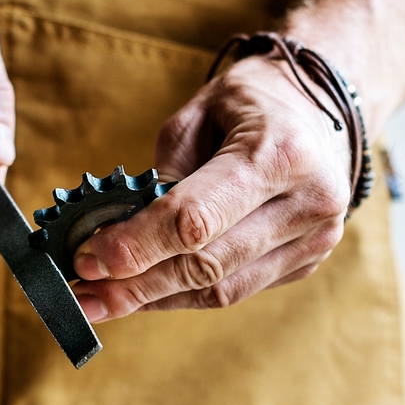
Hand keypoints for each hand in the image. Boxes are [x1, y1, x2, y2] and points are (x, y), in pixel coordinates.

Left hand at [71, 54, 351, 319]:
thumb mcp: (198, 114)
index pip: (195, 219)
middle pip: (206, 264)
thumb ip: (161, 176)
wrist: (323, 109)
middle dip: (135, 284)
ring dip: (153, 300)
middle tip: (82, 293)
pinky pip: (235, 290)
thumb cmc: (251, 102)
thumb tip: (110, 238)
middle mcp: (308, 202)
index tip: (87, 259)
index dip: (136, 246)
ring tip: (101, 302)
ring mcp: (314, 239)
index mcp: (279, 153)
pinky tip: (144, 294)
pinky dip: (183, 296)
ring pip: (219, 290)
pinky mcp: (307, 261)